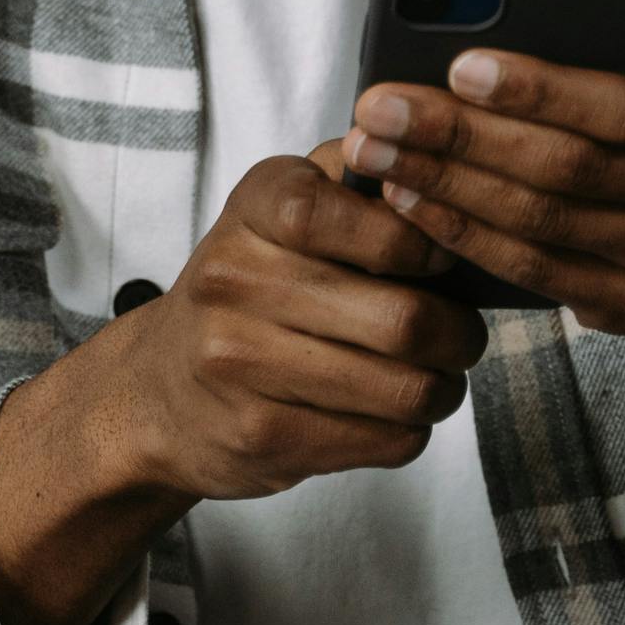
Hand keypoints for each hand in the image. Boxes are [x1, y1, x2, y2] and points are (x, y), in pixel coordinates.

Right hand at [113, 149, 489, 495]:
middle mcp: (234, 280)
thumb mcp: (284, 210)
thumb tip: (442, 191)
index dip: (416, 241)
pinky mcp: (261, 435)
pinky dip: (410, 431)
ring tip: (434, 377)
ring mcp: (241, 363)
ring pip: (406, 388)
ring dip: (442, 388)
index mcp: (253, 208)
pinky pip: (386, 440)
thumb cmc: (253, 290)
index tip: (440, 263)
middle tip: (461, 336)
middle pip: (402, 318)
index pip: (343, 215)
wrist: (163, 388)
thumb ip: (358, 184)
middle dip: (458, 334)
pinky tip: (389, 413)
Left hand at [342, 0, 624, 333]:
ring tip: (377, 152)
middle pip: (569, 168)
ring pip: (543, 223)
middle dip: (461, 136)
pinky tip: (410, 201)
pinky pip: (535, 271)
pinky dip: (463, 235)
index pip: (623, 105)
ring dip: (446, 187)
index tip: (458, 67)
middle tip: (380, 110)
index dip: (538, 90)